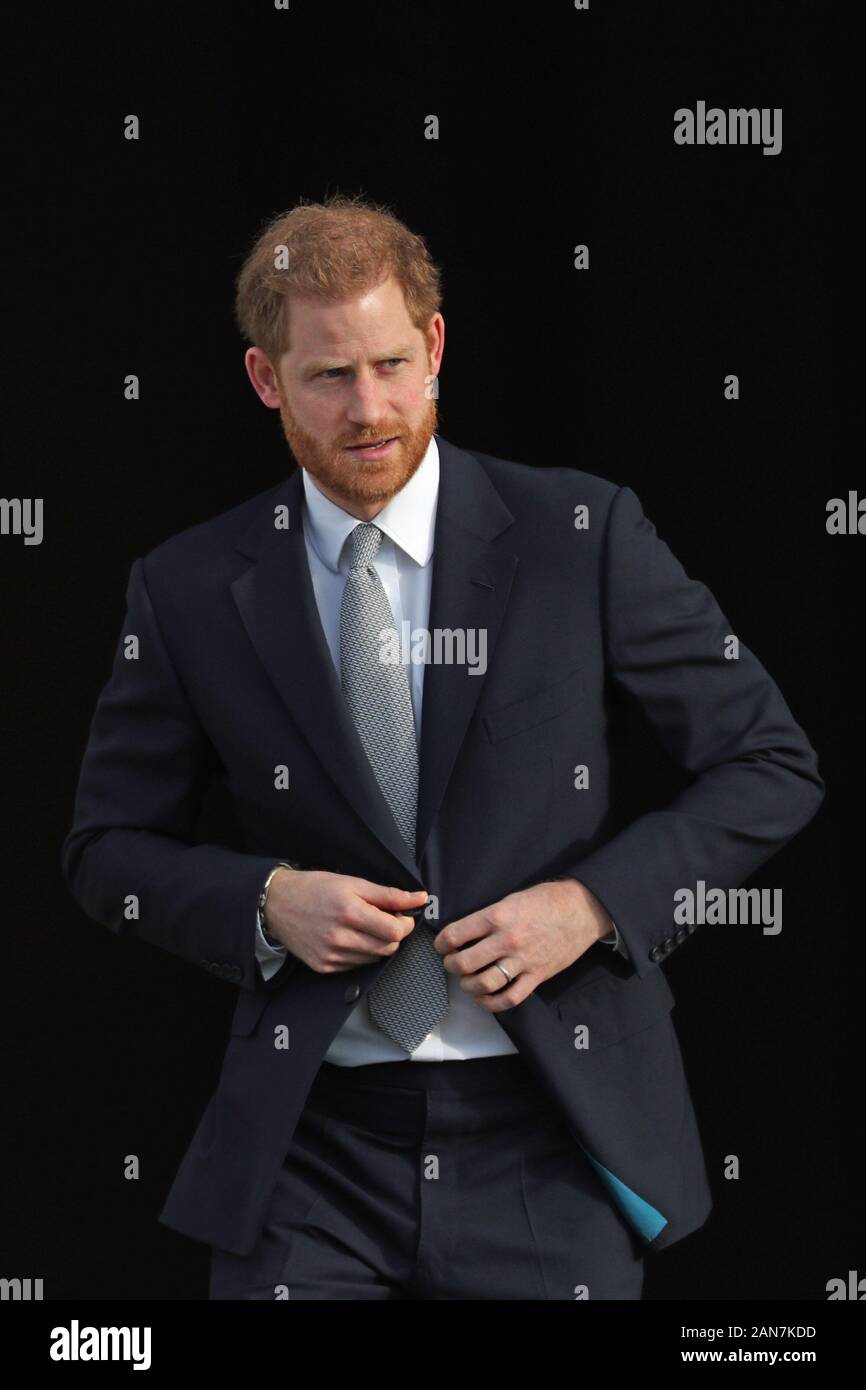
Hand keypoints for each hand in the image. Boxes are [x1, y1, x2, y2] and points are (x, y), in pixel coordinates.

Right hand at [262, 869, 427, 973]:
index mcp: (350, 913)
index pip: (395, 932)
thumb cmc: (315, 888)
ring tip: (363, 927)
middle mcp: (341, 938)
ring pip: (374, 959)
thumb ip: (388, 895)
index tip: (399, 915)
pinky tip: (349, 938)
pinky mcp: (324, 967)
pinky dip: (360, 953)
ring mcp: (331, 956)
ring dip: (377, 945)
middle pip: (388, 948)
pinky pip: (355, 966)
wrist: (277, 904)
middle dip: (393, 935)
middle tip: (383, 920)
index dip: (404, 924)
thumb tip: (419, 897)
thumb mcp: (353, 883)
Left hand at [433, 878, 612, 1012]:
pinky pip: (510, 998)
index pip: (455, 934)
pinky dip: (491, 1004)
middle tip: (451, 963)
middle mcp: (507, 940)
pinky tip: (483, 999)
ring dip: (468, 986)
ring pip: (484, 983)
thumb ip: (488, 916)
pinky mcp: (537, 976)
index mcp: (498, 916)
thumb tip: (465, 932)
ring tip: (466, 981)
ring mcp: (523, 961)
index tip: (442, 945)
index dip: (441, 942)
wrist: (582, 910)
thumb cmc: (546, 900)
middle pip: (465, 963)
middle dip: (451, 965)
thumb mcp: (511, 899)